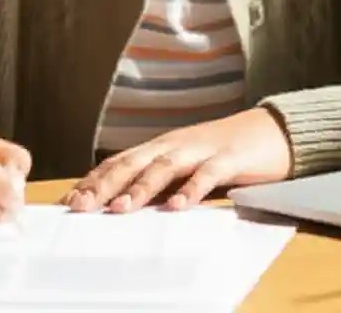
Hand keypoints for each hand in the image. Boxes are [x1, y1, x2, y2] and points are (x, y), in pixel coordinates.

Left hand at [64, 107, 292, 213]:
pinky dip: (192, 190)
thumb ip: (158, 181)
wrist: (271, 131)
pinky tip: (178, 206)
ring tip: (121, 208)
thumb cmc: (223, 153)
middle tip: (81, 206)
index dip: (93, 180)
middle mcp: (174, 144)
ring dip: (141, 188)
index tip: (69, 201)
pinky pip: (208, 174)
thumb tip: (121, 204)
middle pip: (133, 162)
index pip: (119, 162)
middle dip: (105, 185)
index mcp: (160, 146)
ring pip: (165, 167)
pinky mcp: (229, 158)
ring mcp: (201, 149)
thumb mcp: (185, 165)